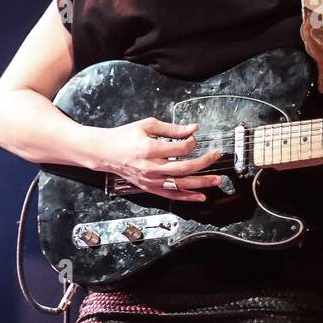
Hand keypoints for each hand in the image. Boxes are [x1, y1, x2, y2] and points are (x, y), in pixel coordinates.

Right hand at [90, 118, 223, 201]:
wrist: (105, 152)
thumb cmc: (124, 137)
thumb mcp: (147, 126)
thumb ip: (172, 128)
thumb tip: (193, 128)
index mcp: (150, 149)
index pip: (181, 148)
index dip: (192, 142)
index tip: (194, 138)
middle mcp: (151, 167)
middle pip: (184, 168)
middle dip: (204, 162)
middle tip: (216, 155)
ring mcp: (150, 180)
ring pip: (181, 184)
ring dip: (201, 183)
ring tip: (216, 180)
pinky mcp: (149, 187)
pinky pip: (171, 195)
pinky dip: (187, 196)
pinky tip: (200, 196)